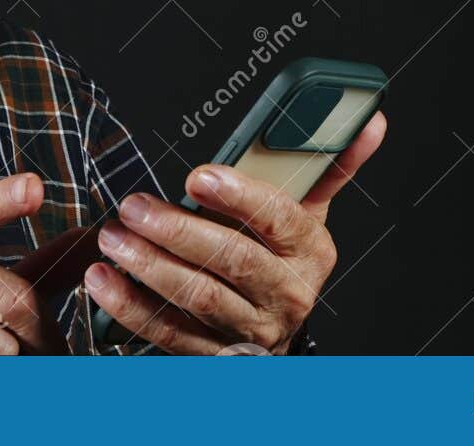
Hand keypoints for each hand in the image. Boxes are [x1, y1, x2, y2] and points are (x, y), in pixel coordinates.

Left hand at [84, 112, 387, 353]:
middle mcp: (286, 292)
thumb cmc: (283, 252)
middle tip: (133, 206)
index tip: (198, 175)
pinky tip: (103, 281)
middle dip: (177, 230)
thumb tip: (370, 117)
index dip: (240, 195)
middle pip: (232, 260)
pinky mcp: (215, 356)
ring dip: (148, 267)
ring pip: (198, 298)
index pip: (280, 217)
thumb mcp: (310, 208)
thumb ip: (329, 162)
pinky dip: (131, 308)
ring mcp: (251, 329)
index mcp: (310, 248)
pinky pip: (170, 334)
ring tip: (112, 237)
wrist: (277, 323)